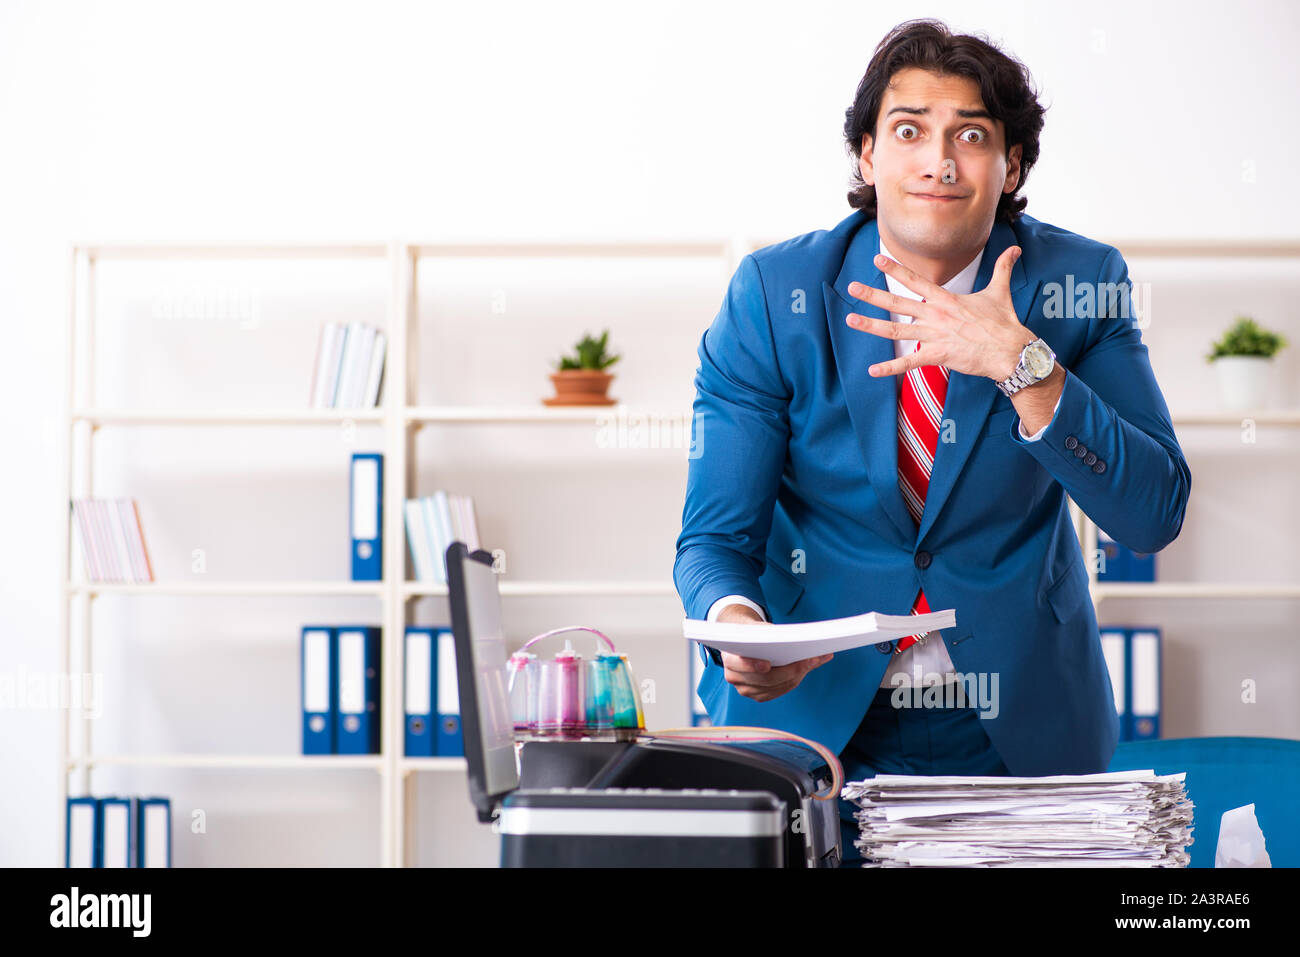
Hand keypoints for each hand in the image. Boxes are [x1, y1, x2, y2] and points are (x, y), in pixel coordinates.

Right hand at [714, 602, 832, 700]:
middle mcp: (734, 678)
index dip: (752, 666)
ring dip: (796, 674)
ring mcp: (746, 689)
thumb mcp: (761, 629)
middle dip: (790, 669)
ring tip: (812, 662)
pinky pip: (778, 691)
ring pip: (775, 686)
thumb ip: (778, 634)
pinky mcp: (758, 696)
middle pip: (765, 679)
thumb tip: (806, 639)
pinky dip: (792, 681)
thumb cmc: (753, 634)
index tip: (767, 664)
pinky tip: (803, 670)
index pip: (738, 664)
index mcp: (728, 659)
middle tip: (809, 660)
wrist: (743, 641)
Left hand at [845, 247, 1034, 381]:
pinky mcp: (938, 356)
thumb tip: (1015, 250)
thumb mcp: (1000, 291)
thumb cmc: (1004, 323)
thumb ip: (1002, 269)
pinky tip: (872, 371)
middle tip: (852, 287)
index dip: (895, 269)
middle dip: (873, 295)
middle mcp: (936, 316)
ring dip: (871, 326)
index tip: (877, 260)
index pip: (915, 280)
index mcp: (946, 300)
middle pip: (898, 303)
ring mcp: (935, 336)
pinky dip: (890, 368)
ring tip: (850, 319)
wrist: (1011, 350)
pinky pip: (909, 363)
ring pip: (896, 331)